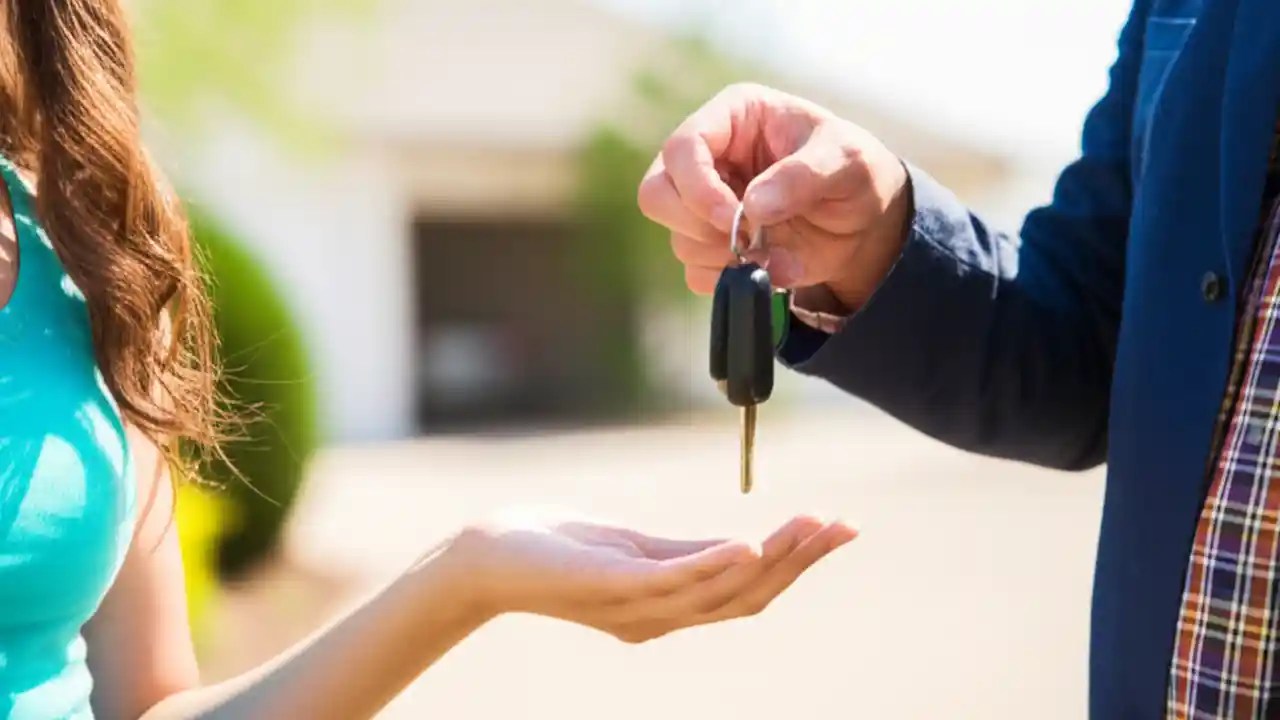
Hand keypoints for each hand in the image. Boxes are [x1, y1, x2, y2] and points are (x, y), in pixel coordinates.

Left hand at [437, 508, 855, 643]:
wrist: (489, 554)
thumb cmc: (560, 546)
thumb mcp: (635, 549)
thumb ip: (686, 555)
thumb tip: (746, 547)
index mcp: (672, 609)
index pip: (750, 594)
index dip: (799, 566)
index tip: (841, 529)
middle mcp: (660, 619)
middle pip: (747, 598)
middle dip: (801, 563)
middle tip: (846, 526)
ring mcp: (636, 606)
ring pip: (720, 592)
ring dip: (773, 559)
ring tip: (812, 526)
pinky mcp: (609, 585)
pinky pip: (672, 582)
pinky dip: (715, 565)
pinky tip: (749, 544)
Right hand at [638, 82, 912, 311]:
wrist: (866, 221)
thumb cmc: (856, 171)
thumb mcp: (846, 161)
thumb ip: (802, 176)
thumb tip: (753, 206)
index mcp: (733, 118)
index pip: (681, 148)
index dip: (697, 187)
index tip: (733, 217)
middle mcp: (708, 158)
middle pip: (656, 194)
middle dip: (697, 225)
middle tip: (746, 238)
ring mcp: (705, 205)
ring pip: (678, 239)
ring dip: (724, 256)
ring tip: (775, 252)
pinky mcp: (713, 245)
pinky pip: (696, 273)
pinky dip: (732, 278)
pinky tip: (771, 266)